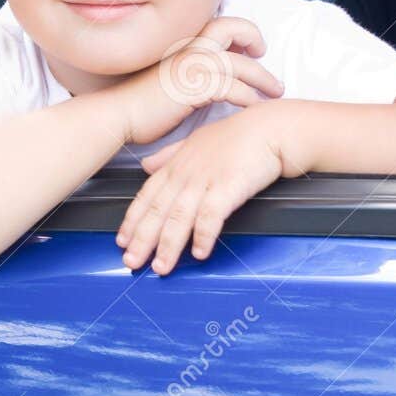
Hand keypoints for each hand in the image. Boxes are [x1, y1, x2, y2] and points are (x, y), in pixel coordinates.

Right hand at [116, 15, 282, 145]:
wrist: (119, 114)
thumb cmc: (140, 103)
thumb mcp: (168, 77)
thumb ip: (190, 72)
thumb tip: (210, 80)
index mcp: (184, 42)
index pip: (220, 22)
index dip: (241, 30)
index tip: (250, 45)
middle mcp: (191, 47)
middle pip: (235, 28)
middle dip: (256, 40)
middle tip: (266, 56)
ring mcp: (193, 65)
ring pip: (242, 63)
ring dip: (264, 78)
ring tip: (275, 91)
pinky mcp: (195, 88)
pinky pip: (234, 89)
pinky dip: (249, 98)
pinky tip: (254, 107)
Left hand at [116, 105, 303, 274]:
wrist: (272, 128)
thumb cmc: (239, 136)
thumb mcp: (197, 141)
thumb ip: (169, 155)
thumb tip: (146, 165)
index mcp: (177, 165)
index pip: (147, 195)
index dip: (133, 220)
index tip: (123, 241)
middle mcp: (187, 174)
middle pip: (158, 211)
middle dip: (143, 240)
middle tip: (133, 263)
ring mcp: (206, 180)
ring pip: (180, 217)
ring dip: (169, 245)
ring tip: (162, 267)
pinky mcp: (228, 186)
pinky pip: (211, 215)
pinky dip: (204, 235)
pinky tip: (200, 253)